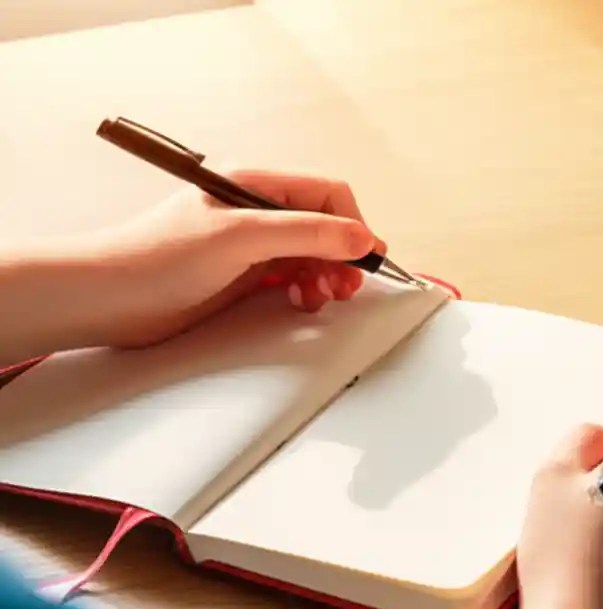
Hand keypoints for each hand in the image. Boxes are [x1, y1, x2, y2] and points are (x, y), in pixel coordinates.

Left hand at [0, 168, 385, 361]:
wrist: (107, 298)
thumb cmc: (155, 258)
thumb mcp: (240, 238)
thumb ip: (306, 233)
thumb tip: (360, 238)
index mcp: (255, 184)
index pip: (327, 195)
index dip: (353, 225)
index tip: (366, 259)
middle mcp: (256, 211)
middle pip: (325, 226)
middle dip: (343, 255)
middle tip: (346, 285)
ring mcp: (251, 244)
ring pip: (313, 254)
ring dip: (327, 275)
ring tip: (322, 295)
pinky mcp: (243, 276)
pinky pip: (293, 277)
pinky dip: (306, 289)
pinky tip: (300, 300)